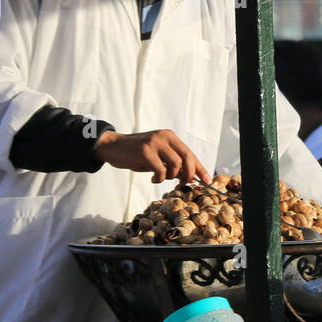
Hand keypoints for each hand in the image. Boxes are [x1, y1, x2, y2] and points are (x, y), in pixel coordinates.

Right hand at [93, 129, 209, 183]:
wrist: (113, 147)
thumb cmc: (136, 154)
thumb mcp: (157, 157)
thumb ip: (172, 164)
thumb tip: (190, 177)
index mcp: (170, 137)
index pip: (190, 153)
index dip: (200, 168)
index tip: (208, 180)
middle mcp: (165, 137)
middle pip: (187, 158)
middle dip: (189, 174)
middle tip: (183, 184)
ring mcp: (155, 143)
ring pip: (176, 164)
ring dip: (171, 176)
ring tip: (161, 178)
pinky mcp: (145, 151)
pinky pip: (161, 169)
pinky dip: (159, 178)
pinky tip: (153, 178)